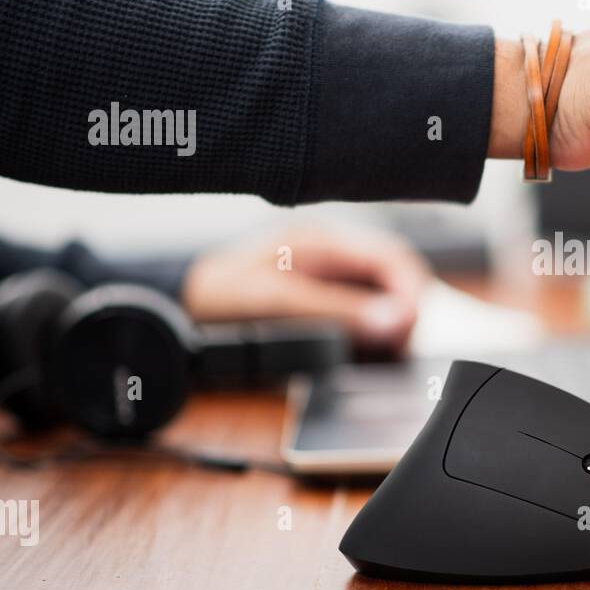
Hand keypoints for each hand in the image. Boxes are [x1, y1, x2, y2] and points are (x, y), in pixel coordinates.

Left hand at [180, 225, 430, 353]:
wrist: (174, 307)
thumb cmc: (217, 296)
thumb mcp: (278, 303)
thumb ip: (337, 311)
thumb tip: (394, 320)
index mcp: (324, 241)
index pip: (393, 257)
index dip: (413, 290)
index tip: (414, 324)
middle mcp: (333, 256)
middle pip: (395, 276)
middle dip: (408, 309)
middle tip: (403, 344)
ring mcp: (330, 278)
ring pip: (384, 296)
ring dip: (393, 322)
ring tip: (389, 348)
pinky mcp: (323, 301)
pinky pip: (364, 312)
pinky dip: (375, 331)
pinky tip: (370, 348)